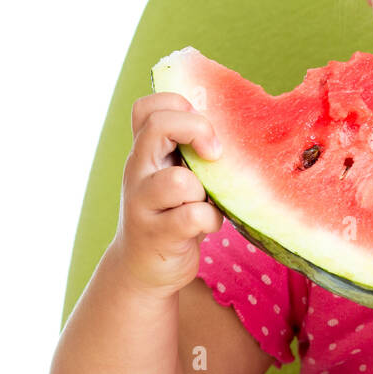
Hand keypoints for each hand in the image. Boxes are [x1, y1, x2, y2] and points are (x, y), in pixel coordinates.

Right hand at [111, 92, 224, 297]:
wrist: (143, 268)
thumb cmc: (172, 213)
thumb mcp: (176, 175)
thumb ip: (191, 152)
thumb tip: (235, 126)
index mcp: (145, 152)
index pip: (148, 107)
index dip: (179, 105)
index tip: (204, 130)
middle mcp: (137, 171)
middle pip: (158, 126)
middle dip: (197, 130)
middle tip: (215, 154)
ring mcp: (143, 203)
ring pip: (179, 180)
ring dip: (204, 191)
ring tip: (207, 202)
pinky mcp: (157, 234)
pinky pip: (193, 216)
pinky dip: (210, 221)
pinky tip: (208, 226)